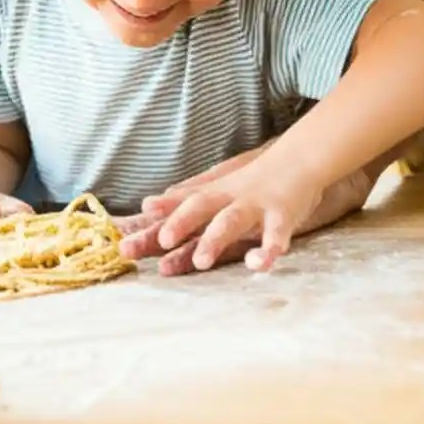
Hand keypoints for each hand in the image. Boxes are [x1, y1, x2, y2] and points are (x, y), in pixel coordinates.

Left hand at [120, 147, 374, 274]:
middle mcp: (228, 198)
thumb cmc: (253, 180)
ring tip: (202, 261)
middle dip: (180, 223)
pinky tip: (260, 263)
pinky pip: (276, 234)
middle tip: (161, 241)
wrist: (299, 159)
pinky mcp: (283, 215)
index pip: (176, 207)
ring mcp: (255, 205)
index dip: (152, 221)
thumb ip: (182, 199)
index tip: (124, 233)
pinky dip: (269, 248)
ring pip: (232, 221)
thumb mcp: (214, 188)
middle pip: (200, 207)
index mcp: (211, 195)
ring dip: (216, 239)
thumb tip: (146, 205)